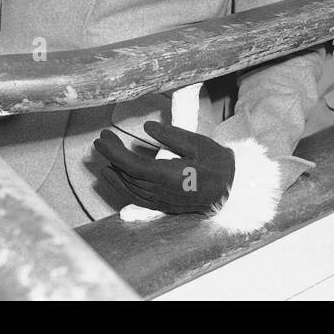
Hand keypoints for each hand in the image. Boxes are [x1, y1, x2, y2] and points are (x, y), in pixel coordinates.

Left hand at [93, 122, 234, 213]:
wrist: (231, 189)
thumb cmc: (216, 163)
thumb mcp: (198, 143)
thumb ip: (172, 136)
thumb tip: (148, 128)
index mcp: (168, 176)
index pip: (131, 165)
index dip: (114, 153)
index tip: (102, 139)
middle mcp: (160, 192)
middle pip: (127, 175)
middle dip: (111, 157)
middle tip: (102, 140)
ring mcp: (161, 201)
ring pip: (129, 188)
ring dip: (113, 173)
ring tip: (104, 157)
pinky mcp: (163, 205)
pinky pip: (137, 197)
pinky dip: (123, 187)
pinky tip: (117, 178)